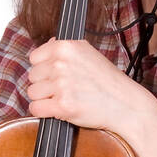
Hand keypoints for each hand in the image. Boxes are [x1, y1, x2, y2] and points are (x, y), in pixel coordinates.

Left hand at [26, 37, 143, 134]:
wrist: (125, 104)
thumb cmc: (107, 82)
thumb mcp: (87, 54)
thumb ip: (65, 50)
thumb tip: (46, 44)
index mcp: (66, 47)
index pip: (34, 58)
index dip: (44, 69)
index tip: (56, 75)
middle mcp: (61, 63)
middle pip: (32, 76)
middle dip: (44, 84)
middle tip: (64, 89)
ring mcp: (61, 84)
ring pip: (32, 93)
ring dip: (44, 99)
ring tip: (64, 98)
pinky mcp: (62, 104)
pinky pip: (36, 109)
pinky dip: (44, 112)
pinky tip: (59, 109)